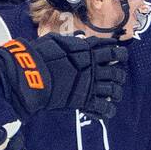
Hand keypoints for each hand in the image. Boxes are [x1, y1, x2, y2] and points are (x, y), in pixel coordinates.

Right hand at [0, 35, 126, 121]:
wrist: (29, 74)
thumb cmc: (38, 55)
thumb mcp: (55, 40)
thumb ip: (70, 41)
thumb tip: (79, 38)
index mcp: (86, 51)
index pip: (110, 50)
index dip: (118, 53)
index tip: (120, 55)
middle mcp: (92, 67)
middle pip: (116, 72)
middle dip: (120, 75)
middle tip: (118, 78)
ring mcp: (90, 84)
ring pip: (114, 89)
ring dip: (117, 93)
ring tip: (116, 96)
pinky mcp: (84, 100)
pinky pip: (104, 107)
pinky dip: (108, 110)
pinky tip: (107, 111)